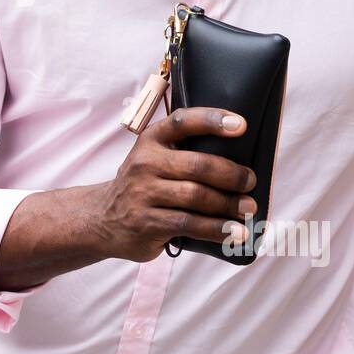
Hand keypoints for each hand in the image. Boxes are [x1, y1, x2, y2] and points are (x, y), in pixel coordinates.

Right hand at [89, 107, 257, 261]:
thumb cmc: (143, 185)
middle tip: (250, 181)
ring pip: (196, 196)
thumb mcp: (153, 158)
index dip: (212, 120)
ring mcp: (143, 193)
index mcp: (151, 140)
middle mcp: (145, 163)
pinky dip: (217, 229)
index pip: (182, 121)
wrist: (102, 218)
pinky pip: (189, 224)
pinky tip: (235, 232)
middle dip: (232, 175)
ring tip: (248, 208)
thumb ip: (184, 153)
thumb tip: (239, 161)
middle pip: (197, 165)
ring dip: (229, 204)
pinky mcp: (147, 222)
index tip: (241, 124)